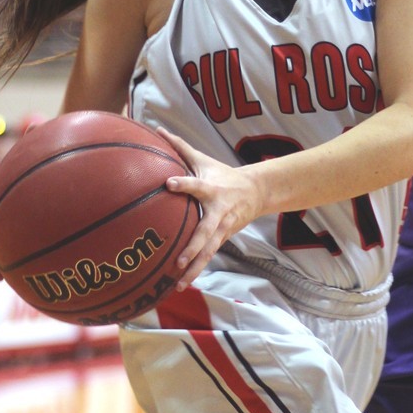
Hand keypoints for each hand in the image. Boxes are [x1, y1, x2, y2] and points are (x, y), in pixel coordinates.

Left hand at [155, 126, 264, 287]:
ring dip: (194, 267)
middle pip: (205, 232)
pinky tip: (180, 284)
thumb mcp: (203, 160)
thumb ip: (179, 146)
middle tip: (177, 260)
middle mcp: (218, 212)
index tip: (168, 184)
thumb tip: (156, 129)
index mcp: (212, 190)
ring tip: (179, 282)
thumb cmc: (223, 174)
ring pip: (208, 251)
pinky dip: (195, 270)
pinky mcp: (223, 239)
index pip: (196, 186)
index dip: (183, 185)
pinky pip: (208, 257)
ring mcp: (222, 229)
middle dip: (193, 246)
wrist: (256, 192)